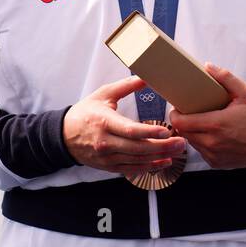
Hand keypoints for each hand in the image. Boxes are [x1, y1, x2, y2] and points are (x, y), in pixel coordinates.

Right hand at [63, 76, 186, 174]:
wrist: (64, 136)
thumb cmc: (85, 113)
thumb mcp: (103, 95)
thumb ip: (126, 86)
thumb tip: (146, 77)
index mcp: (105, 122)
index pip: (130, 130)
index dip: (150, 132)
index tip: (166, 130)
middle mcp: (106, 142)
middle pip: (138, 148)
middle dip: (162, 146)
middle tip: (181, 142)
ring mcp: (107, 157)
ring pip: (137, 160)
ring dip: (159, 157)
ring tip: (177, 151)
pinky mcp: (109, 166)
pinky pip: (132, 169)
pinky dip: (149, 167)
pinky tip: (163, 162)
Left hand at [168, 63, 245, 168]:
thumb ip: (226, 78)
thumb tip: (208, 67)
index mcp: (215, 124)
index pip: (181, 122)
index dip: (175, 114)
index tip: (179, 108)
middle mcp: (212, 143)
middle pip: (183, 132)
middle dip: (184, 122)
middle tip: (191, 112)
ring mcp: (214, 155)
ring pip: (192, 143)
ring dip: (193, 133)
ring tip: (204, 123)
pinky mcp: (218, 163)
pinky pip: (202, 152)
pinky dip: (204, 143)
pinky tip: (214, 136)